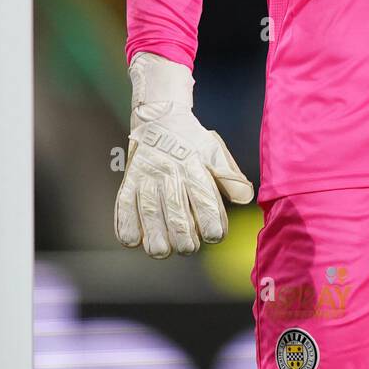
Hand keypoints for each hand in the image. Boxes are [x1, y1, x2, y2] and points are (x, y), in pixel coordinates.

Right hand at [115, 52, 254, 257]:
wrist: (159, 120)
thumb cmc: (192, 143)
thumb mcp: (215, 153)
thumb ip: (231, 178)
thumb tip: (245, 198)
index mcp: (195, 167)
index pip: (206, 204)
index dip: (212, 228)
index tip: (214, 235)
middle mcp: (170, 174)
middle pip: (178, 220)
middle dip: (186, 243)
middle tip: (189, 246)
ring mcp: (146, 179)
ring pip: (151, 221)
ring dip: (158, 243)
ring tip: (165, 248)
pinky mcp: (127, 182)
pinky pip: (123, 212)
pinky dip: (129, 232)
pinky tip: (138, 238)